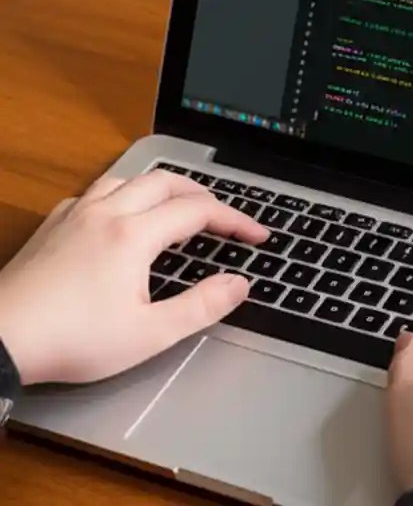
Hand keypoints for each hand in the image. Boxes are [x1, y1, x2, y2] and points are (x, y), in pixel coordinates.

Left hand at [0, 171, 267, 384]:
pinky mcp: (50, 228)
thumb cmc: (70, 341)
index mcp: (133, 236)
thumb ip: (201, 306)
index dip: (235, 219)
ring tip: (175, 205)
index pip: (198, 211)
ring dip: (159, 187)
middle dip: (202, 194)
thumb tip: (238, 285)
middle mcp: (104, 215)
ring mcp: (73, 217)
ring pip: (125, 179)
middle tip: (222, 216)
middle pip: (164, 182)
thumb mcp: (150, 334)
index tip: (255, 235)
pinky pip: (91, 193)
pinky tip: (118, 217)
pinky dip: (119, 195)